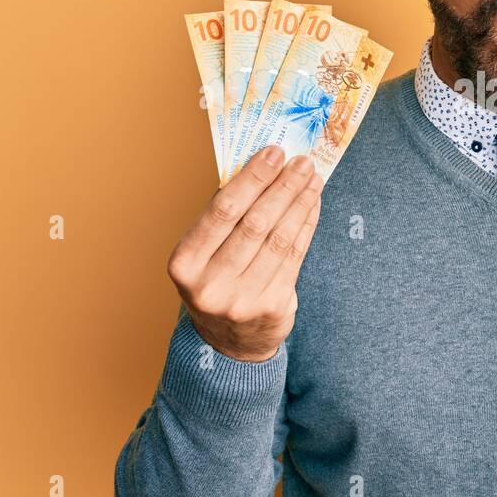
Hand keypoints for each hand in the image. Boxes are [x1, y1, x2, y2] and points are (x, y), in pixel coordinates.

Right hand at [166, 145, 323, 361]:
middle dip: (282, 187)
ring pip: (280, 239)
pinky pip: (295, 256)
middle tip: (301, 162)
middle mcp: (210, 286)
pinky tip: (312, 204)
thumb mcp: (203, 254)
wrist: (229, 343)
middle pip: (255, 224)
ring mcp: (242, 301)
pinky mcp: (273, 308)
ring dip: (300, 203)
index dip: (252, 179)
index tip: (274, 153)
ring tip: (312, 178)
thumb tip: (258, 165)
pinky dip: (306, 225)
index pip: (223, 211)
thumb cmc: (216, 281)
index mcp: (184, 264)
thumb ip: (223, 216)